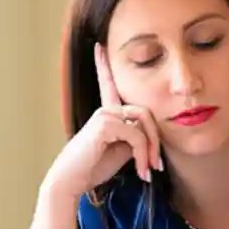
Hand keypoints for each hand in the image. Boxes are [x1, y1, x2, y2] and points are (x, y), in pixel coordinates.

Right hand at [44, 43, 162, 197]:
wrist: (71, 181)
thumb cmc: (93, 169)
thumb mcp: (120, 152)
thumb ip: (134, 139)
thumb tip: (150, 138)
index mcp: (107, 114)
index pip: (108, 85)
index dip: (103, 66)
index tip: (98, 46)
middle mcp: (105, 110)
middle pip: (146, 113)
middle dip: (155, 140)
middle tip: (156, 166)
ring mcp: (104, 114)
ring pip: (144, 122)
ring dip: (151, 149)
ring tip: (148, 170)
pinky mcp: (104, 124)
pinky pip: (137, 135)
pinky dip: (143, 155)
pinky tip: (140, 171)